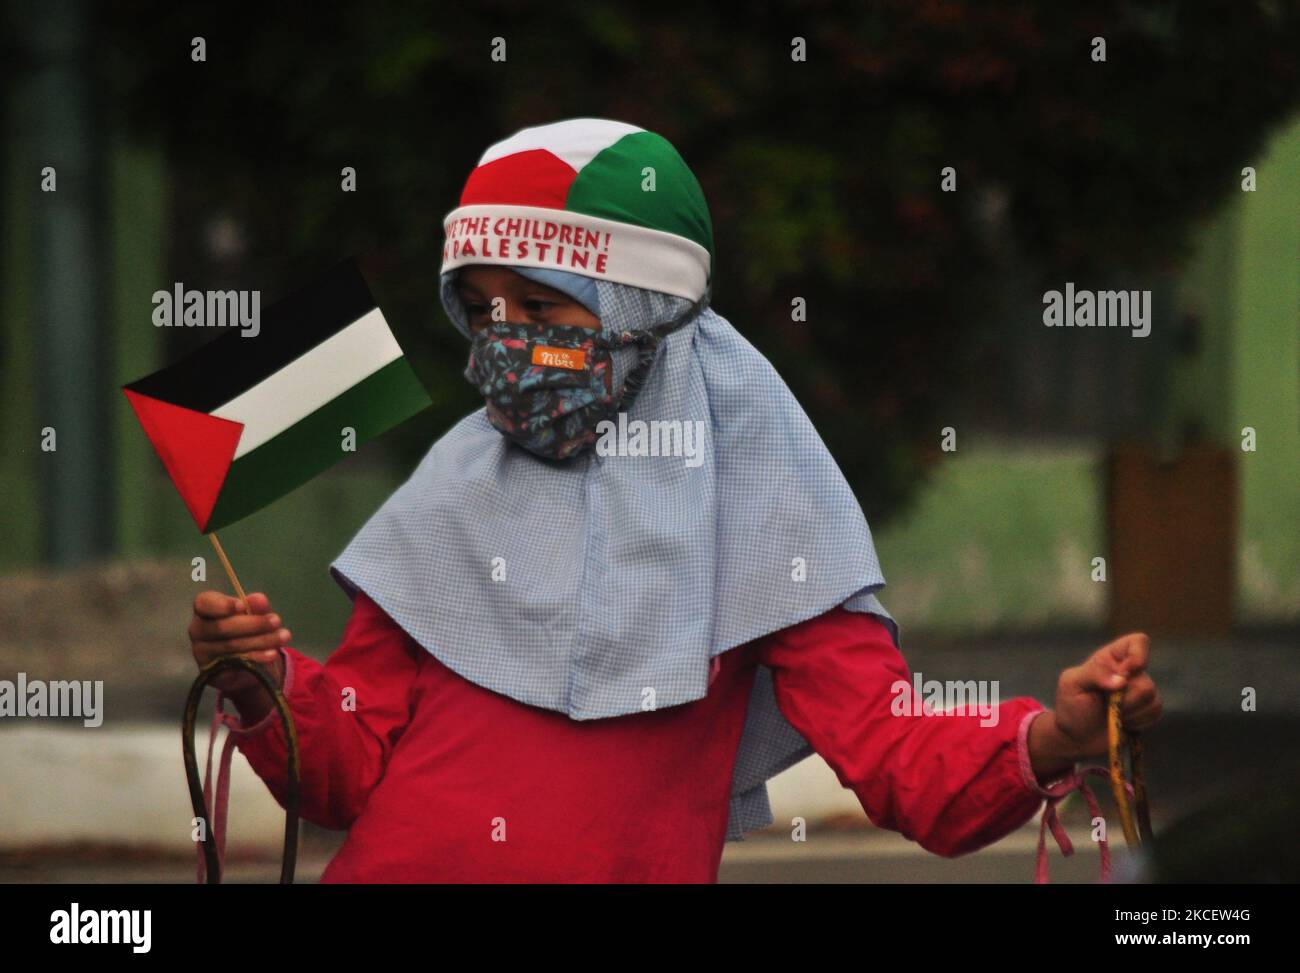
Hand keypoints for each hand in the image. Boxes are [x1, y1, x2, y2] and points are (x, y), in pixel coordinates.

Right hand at [188, 591, 287, 708]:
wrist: (249, 662)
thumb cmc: (249, 628)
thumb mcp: (256, 615)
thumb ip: (256, 606)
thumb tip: (259, 599)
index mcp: (204, 609)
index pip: (204, 603)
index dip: (223, 605)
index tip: (243, 606)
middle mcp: (198, 630)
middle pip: (221, 627)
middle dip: (252, 624)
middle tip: (276, 621)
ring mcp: (201, 652)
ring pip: (231, 645)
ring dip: (261, 640)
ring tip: (283, 637)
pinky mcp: (210, 671)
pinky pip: (234, 663)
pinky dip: (256, 657)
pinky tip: (272, 653)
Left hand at [1041, 633, 1161, 768]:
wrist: (1076, 737)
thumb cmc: (1071, 706)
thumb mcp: (1072, 684)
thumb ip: (1094, 674)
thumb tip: (1122, 680)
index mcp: (1111, 658)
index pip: (1138, 642)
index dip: (1138, 656)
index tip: (1124, 674)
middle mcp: (1129, 671)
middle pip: (1145, 681)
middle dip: (1125, 699)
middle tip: (1105, 704)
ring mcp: (1139, 691)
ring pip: (1152, 698)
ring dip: (1129, 712)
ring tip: (1112, 714)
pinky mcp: (1147, 710)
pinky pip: (1155, 713)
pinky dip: (1137, 721)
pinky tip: (1121, 722)